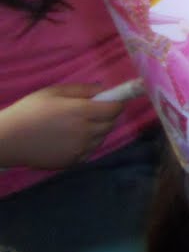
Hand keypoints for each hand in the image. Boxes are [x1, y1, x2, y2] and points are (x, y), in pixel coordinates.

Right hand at [0, 85, 124, 169]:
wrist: (8, 140)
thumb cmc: (29, 111)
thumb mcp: (54, 92)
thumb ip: (83, 90)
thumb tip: (104, 90)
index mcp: (81, 112)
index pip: (115, 108)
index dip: (116, 102)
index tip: (111, 100)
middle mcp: (85, 132)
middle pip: (110, 123)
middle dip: (106, 115)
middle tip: (91, 111)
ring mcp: (80, 149)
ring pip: (102, 138)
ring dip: (98, 130)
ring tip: (77, 125)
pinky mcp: (73, 162)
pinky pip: (90, 150)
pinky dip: (87, 144)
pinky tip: (70, 139)